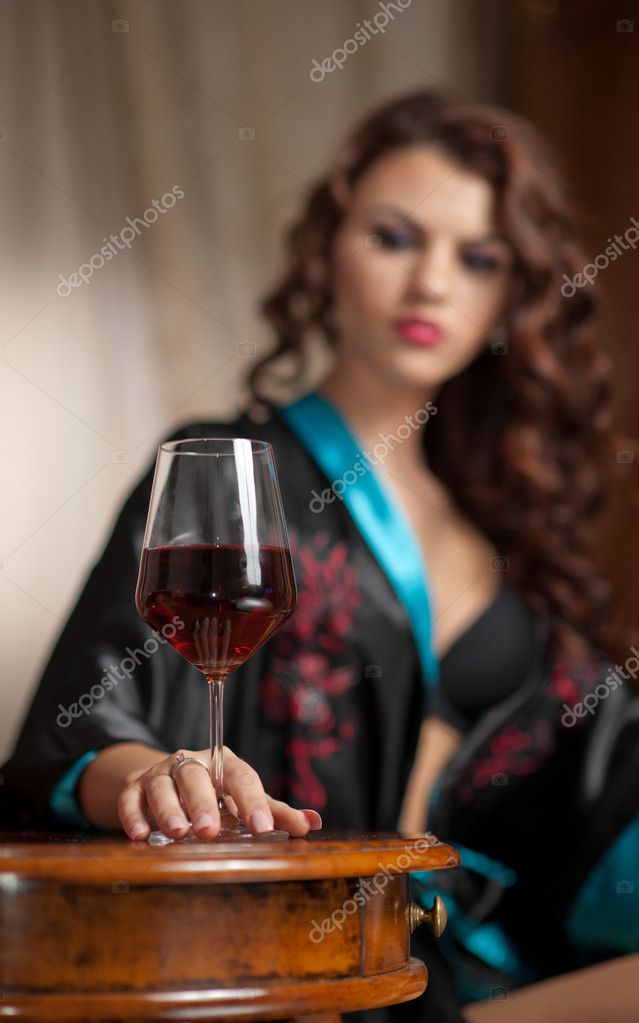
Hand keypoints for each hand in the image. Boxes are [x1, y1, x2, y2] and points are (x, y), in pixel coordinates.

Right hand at [117, 746, 322, 840]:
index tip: (263, 828)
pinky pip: (131, 798)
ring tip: (177, 833)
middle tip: (209, 831)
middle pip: (196, 776)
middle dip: (203, 803)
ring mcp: (161, 774)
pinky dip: (133, 815)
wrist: (170, 782)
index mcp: (224, 764)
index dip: (253, 802)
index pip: (241, 778)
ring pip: (162, 785)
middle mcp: (191, 763)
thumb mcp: (245, 801)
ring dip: (168, 809)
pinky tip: (140, 836)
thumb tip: (314, 823)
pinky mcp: (134, 788)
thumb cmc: (217, 795)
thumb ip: (276, 812)